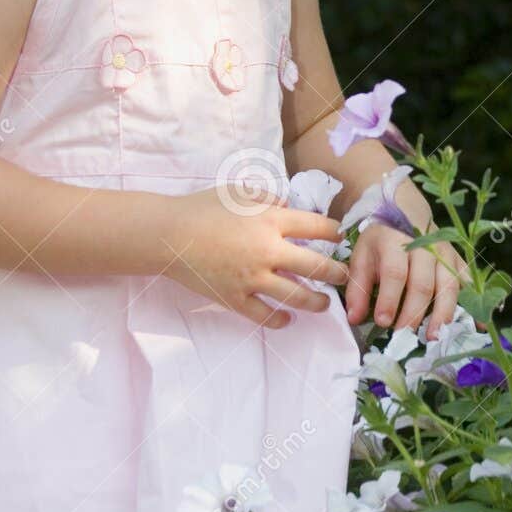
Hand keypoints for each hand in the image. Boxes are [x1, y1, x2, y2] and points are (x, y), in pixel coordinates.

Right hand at [163, 186, 347, 329]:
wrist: (169, 235)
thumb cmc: (203, 208)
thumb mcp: (239, 192)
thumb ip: (267, 199)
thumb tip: (286, 205)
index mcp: (271, 220)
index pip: (316, 228)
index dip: (333, 233)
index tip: (338, 238)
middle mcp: (268, 251)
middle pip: (315, 267)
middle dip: (336, 273)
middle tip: (343, 277)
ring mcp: (252, 278)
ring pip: (296, 296)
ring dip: (316, 302)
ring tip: (323, 304)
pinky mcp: (235, 298)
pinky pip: (264, 315)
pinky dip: (279, 320)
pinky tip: (286, 319)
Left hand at [344, 221, 470, 340]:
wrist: (406, 212)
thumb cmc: (381, 240)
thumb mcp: (362, 257)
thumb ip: (358, 289)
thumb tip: (354, 319)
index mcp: (395, 243)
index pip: (394, 273)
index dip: (389, 299)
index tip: (383, 322)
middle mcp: (425, 248)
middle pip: (423, 284)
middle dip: (414, 313)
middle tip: (404, 336)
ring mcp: (446, 254)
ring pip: (449, 286)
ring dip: (442, 313)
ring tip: (433, 337)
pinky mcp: (459, 261)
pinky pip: (469, 284)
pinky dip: (474, 305)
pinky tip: (477, 325)